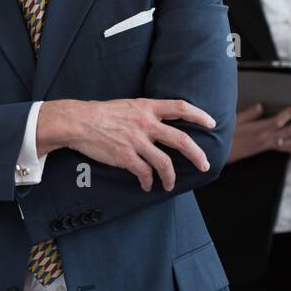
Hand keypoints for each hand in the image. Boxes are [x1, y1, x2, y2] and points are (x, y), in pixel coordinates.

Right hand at [36, 98, 215, 191]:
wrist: (79, 122)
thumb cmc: (102, 113)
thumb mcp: (129, 105)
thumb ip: (146, 113)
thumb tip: (161, 123)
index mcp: (147, 107)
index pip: (180, 107)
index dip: (199, 115)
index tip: (211, 123)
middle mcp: (146, 123)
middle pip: (181, 140)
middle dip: (197, 155)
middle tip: (205, 165)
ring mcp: (136, 141)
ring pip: (165, 163)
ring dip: (170, 178)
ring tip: (169, 185)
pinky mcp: (125, 156)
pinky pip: (144, 173)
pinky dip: (148, 182)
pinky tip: (147, 186)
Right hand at [228, 103, 290, 162]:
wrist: (222, 153)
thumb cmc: (227, 135)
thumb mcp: (236, 121)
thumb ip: (250, 114)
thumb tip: (262, 106)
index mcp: (259, 130)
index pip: (279, 120)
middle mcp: (267, 138)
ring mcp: (268, 145)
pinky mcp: (267, 149)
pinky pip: (286, 148)